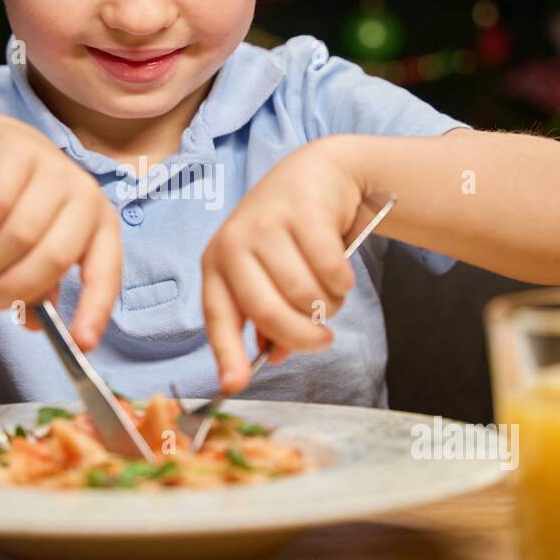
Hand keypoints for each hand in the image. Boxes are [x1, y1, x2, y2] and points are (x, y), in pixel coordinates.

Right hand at [0, 114, 120, 350]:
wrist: (3, 151)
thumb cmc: (29, 210)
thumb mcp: (42, 248)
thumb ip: (40, 289)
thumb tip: (32, 324)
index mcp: (102, 226)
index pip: (107, 273)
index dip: (95, 309)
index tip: (80, 343)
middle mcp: (86, 195)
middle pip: (56, 256)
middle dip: (18, 287)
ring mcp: (55, 169)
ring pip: (20, 234)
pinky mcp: (19, 153)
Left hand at [201, 141, 362, 391]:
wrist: (318, 175)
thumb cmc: (288, 236)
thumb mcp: (267, 274)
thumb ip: (268, 318)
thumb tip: (276, 356)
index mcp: (217, 264)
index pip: (218, 316)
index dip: (226, 352)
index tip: (234, 384)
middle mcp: (234, 243)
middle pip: (267, 311)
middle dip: (302, 337)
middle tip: (323, 340)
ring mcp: (267, 224)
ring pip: (304, 294)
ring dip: (328, 307)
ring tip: (331, 295)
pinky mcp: (303, 211)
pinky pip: (331, 270)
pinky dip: (343, 282)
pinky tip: (341, 272)